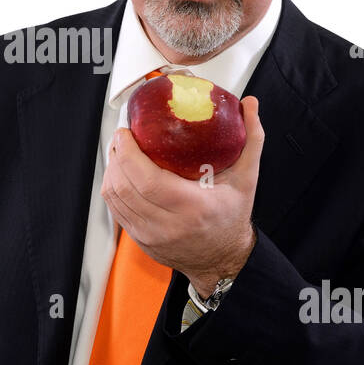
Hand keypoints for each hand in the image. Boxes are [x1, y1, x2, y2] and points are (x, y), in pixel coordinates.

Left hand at [101, 95, 263, 293]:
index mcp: (193, 208)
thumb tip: (250, 105)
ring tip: (119, 150)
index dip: (129, 154)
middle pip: (124, 187)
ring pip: (114, 198)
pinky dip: (113, 187)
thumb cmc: (231, 218)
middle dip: (116, 155)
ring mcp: (150, 235)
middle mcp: (167, 225)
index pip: (147, 181)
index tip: (128, 133)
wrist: (223, 259)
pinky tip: (120, 172)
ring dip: (111, 170)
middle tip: (122, 136)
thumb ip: (252, 140)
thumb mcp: (247, 179)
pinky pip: (115, 210)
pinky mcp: (140, 240)